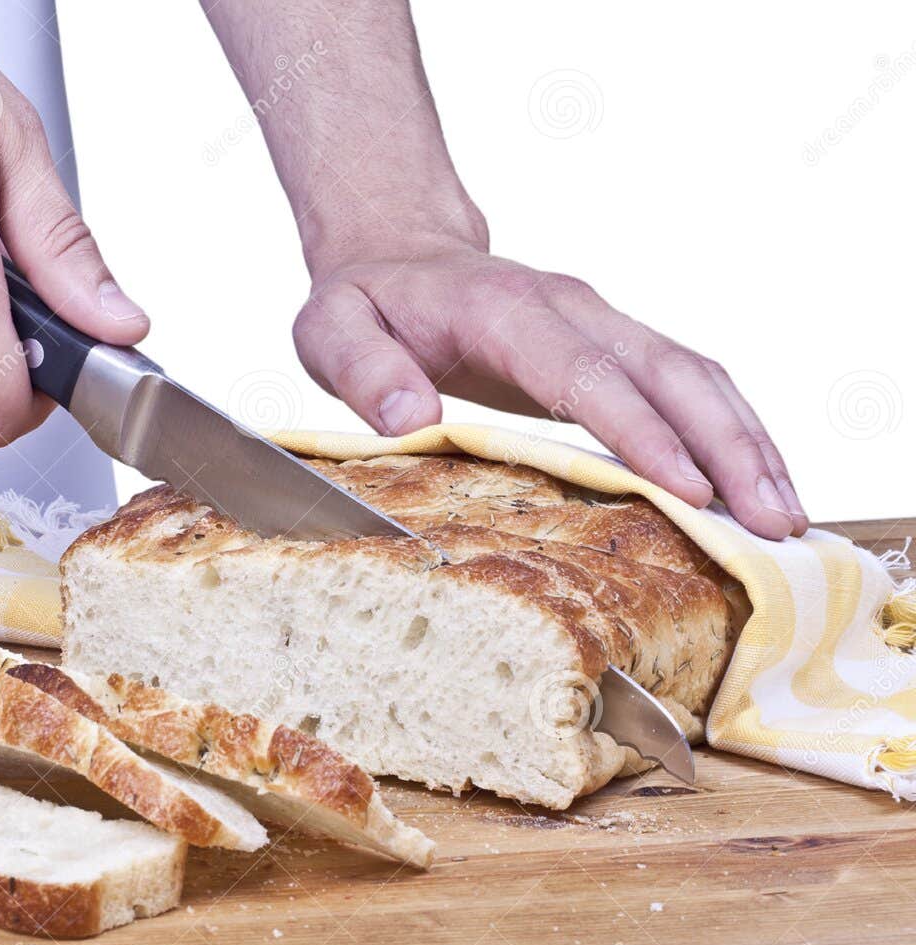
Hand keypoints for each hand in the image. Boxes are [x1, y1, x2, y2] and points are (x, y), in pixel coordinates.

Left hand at [293, 240, 807, 538]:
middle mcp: (570, 307)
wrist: (396, 253)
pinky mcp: (615, 346)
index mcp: (504, 310)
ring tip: (783, 516)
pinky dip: (730, 433)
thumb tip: (407, 420)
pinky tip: (756, 486)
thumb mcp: (332, 331)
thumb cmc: (365, 303)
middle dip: (726, 446)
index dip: (639, 429)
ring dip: (747, 443)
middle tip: (768, 521)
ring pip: (695, 375)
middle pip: (669, 370)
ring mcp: (601, 322)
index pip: (585, 371)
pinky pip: (687, 385)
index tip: (686, 486)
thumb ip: (364, 371)